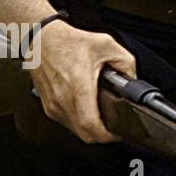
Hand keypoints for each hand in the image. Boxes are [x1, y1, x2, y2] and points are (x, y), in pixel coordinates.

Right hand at [28, 21, 136, 143]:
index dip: (106, 135)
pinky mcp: (47, 105)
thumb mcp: (107, 45)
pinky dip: (78, 122)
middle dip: (101, 136)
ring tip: (103, 119)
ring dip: (89, 130)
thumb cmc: (69, 42)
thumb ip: (126, 63)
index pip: (90, 124)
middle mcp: (62, 99)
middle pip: (83, 134)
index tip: (117, 134)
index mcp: (78, 86)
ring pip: (74, 130)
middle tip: (114, 129)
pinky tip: (87, 111)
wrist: (42, 39)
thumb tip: (132, 80)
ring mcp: (52, 104)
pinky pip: (65, 122)